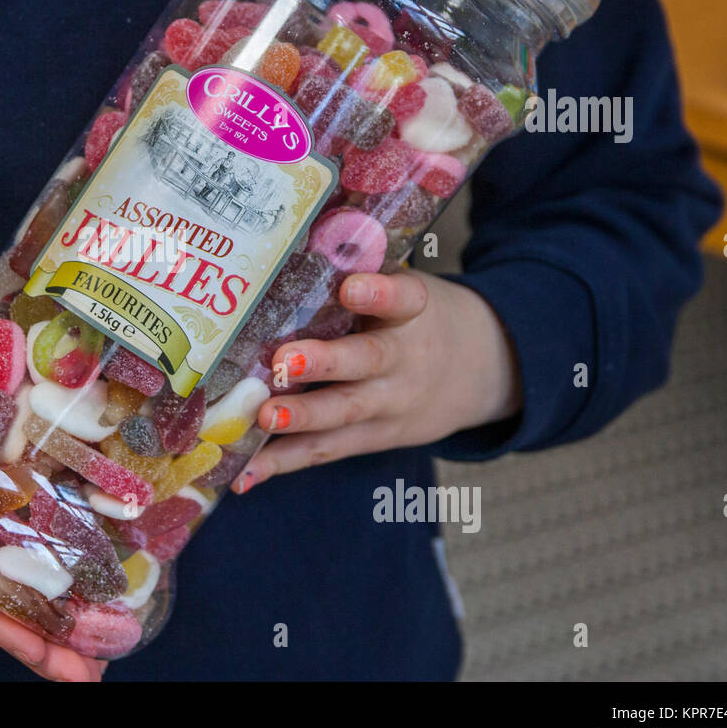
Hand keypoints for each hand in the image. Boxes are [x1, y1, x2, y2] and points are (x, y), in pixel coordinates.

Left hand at [232, 271, 521, 492]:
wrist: (480, 368)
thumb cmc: (413, 317)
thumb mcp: (402, 289)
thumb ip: (356, 275)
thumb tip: (284, 253)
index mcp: (413, 311)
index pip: (403, 298)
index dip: (379, 294)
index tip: (351, 288)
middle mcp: (404, 359)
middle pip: (367, 361)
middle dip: (325, 363)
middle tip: (285, 360)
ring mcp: (389, 404)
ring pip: (344, 413)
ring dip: (301, 419)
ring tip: (263, 418)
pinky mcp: (372, 438)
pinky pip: (326, 450)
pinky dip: (283, 462)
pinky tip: (246, 473)